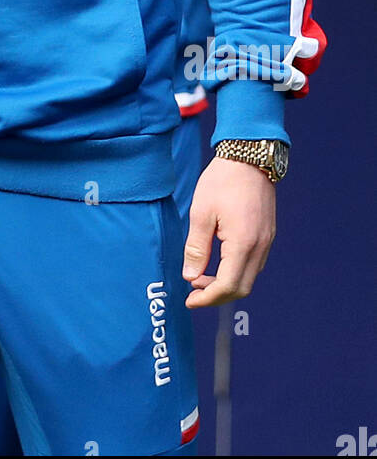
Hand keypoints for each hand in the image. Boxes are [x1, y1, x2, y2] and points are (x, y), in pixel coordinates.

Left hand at [182, 155, 275, 307]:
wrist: (249, 157)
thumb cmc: (222, 181)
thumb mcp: (201, 212)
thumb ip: (196, 248)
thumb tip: (191, 277)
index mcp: (243, 243)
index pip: (228, 286)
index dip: (208, 298)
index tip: (190, 301)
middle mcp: (260, 247)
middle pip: (242, 288)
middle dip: (217, 296)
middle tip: (194, 292)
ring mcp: (267, 241)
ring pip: (250, 278)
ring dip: (227, 284)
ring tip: (202, 276)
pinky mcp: (268, 234)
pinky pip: (254, 264)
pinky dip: (237, 271)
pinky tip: (219, 262)